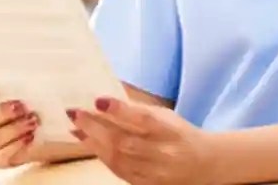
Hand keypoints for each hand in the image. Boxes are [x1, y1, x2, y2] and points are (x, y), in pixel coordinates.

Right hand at [0, 83, 40, 168]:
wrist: (32, 142)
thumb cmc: (21, 118)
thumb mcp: (16, 104)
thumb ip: (13, 96)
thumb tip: (27, 83)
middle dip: (4, 113)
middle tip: (23, 107)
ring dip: (15, 128)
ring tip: (33, 121)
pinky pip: (5, 153)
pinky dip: (18, 143)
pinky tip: (30, 136)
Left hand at [68, 97, 215, 184]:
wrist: (202, 165)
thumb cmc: (179, 134)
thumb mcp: (166, 116)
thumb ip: (138, 109)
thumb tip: (106, 100)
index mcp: (171, 130)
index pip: (144, 119)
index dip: (120, 110)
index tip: (99, 100)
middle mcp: (163, 153)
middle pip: (125, 141)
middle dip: (96, 127)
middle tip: (75, 113)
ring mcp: (154, 172)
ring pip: (118, 158)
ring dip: (93, 142)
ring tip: (76, 128)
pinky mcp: (146, 183)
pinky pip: (119, 170)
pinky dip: (101, 156)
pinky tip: (89, 144)